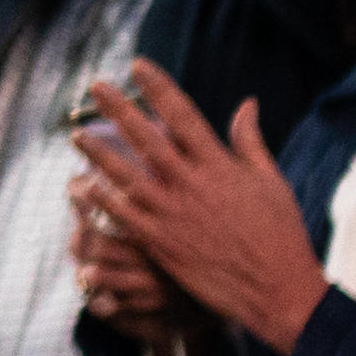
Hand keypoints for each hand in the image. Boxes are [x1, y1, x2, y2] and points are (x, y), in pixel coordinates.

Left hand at [75, 63, 330, 353]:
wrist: (276, 289)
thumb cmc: (280, 234)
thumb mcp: (271, 181)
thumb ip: (250, 141)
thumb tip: (247, 102)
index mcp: (221, 166)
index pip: (183, 116)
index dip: (158, 89)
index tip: (137, 66)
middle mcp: (193, 186)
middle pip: (148, 139)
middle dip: (120, 109)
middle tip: (95, 85)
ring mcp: (174, 215)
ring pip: (127, 176)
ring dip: (99, 153)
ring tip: (76, 133)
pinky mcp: (162, 244)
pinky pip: (124, 217)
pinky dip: (103, 200)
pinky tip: (83, 186)